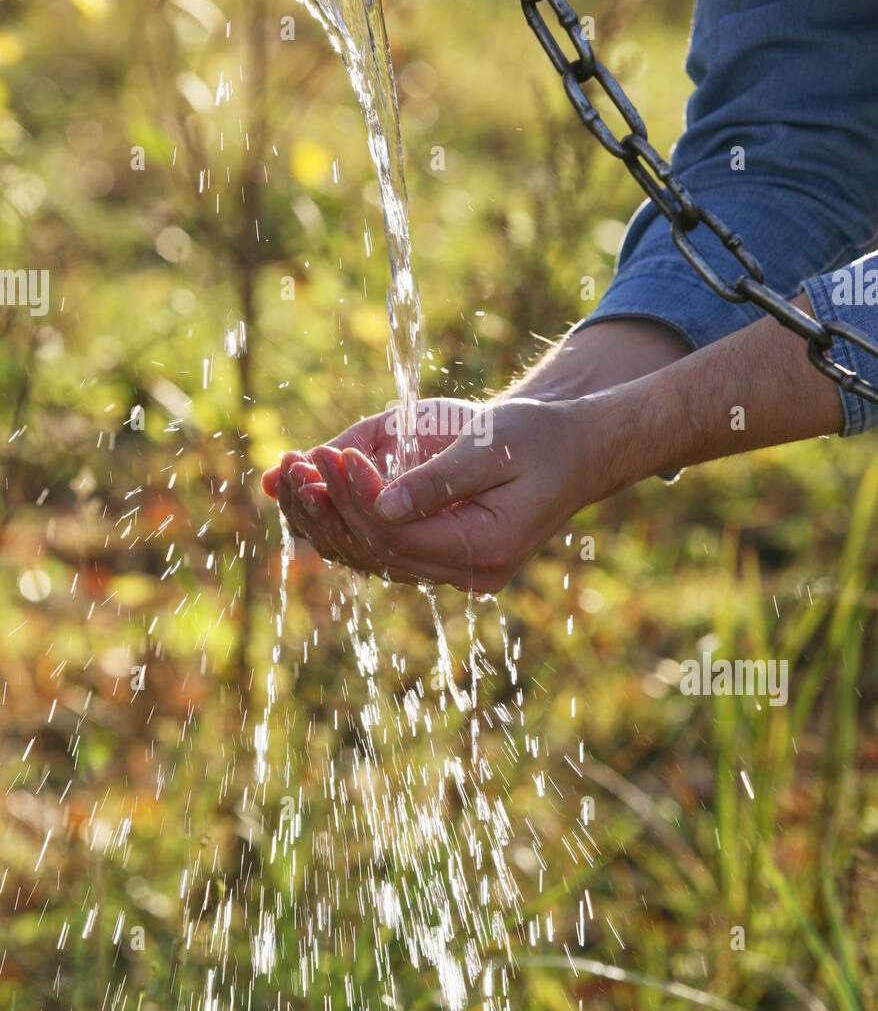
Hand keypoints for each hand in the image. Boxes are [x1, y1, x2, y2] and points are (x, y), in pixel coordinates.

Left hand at [263, 396, 615, 592]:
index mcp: (485, 551)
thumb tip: (382, 507)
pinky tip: (305, 487)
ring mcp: (449, 567)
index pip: (399, 537)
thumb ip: (439, 479)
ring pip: (368, 554)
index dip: (357, 498)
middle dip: (328, 506)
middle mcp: (465, 572)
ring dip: (322, 516)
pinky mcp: (435, 550)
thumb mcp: (492, 448)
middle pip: (376, 551)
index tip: (332, 452)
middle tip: (293, 461)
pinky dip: (338, 517)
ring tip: (287, 471)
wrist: (573, 448)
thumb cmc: (538, 438)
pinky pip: (375, 544)